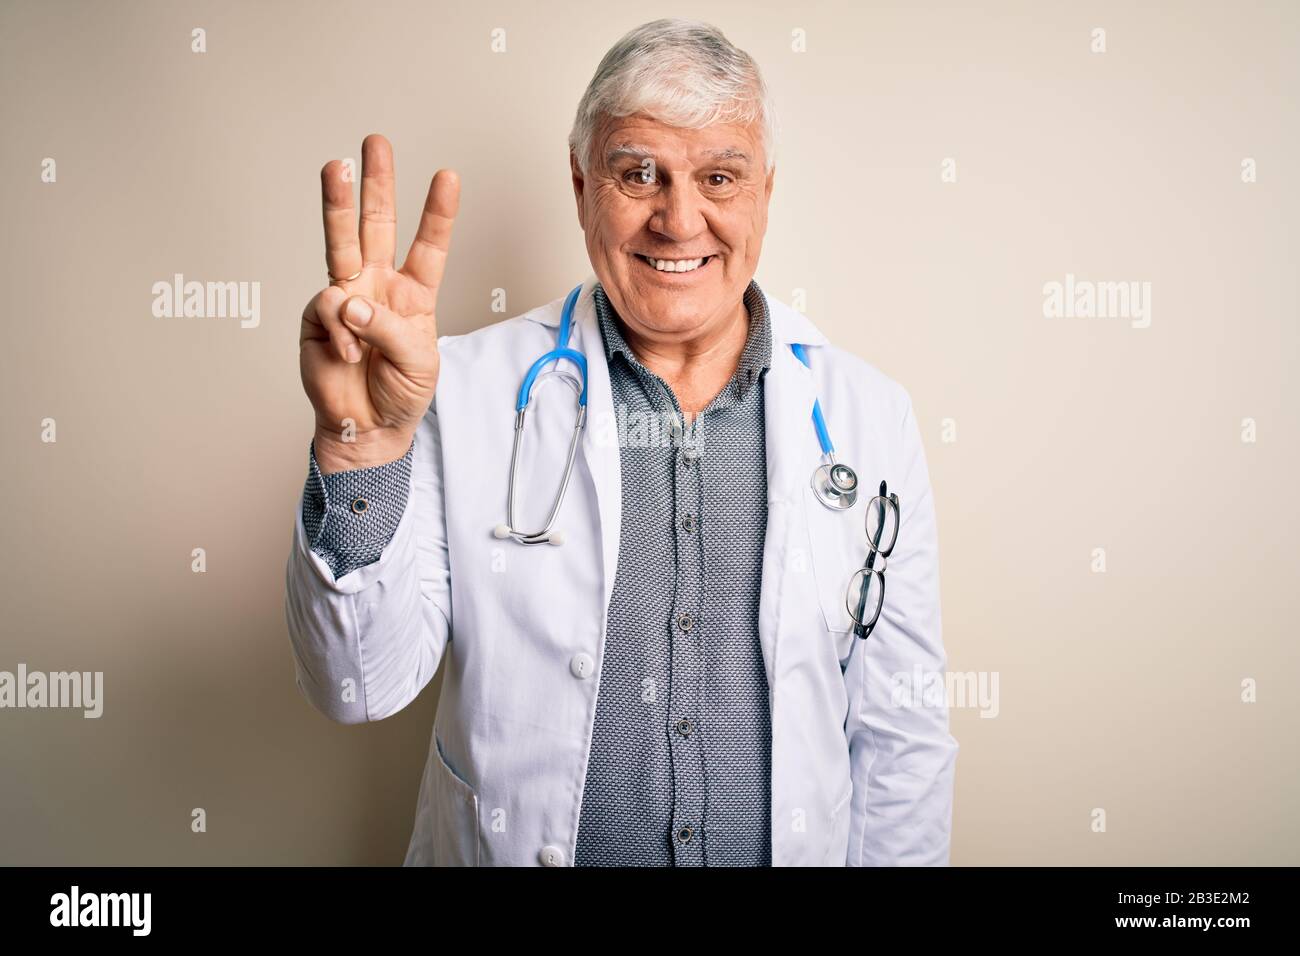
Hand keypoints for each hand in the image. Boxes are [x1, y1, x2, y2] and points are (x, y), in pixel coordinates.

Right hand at [299, 134, 458, 472]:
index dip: (437, 213)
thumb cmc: (401, 393)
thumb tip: (350, 303)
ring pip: (341, 242)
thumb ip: (390, 328)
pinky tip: (350, 354)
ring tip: (335, 167)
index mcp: (414, 294)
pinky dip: (344, 333)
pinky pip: (330, 308)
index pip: (428, 246)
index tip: (447, 176)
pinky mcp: (318, 319)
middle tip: (374, 143)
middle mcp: (378, 286)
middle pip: (376, 226)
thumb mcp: (418, 361)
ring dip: (337, 203)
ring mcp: (346, 298)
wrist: (368, 429)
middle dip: (375, 185)